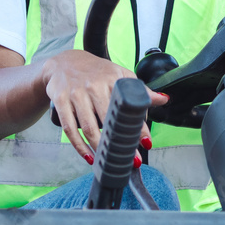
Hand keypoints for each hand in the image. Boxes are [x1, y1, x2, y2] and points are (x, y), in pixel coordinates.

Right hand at [40, 50, 168, 161]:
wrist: (64, 62)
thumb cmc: (95, 72)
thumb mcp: (118, 74)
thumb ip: (140, 89)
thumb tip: (164, 99)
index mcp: (112, 78)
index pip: (128, 105)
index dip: (139, 126)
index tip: (146, 143)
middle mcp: (94, 85)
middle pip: (108, 120)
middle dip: (120, 143)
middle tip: (131, 160)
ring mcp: (76, 93)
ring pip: (89, 127)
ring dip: (100, 148)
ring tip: (110, 162)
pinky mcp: (60, 100)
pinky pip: (70, 128)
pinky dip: (79, 146)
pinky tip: (89, 157)